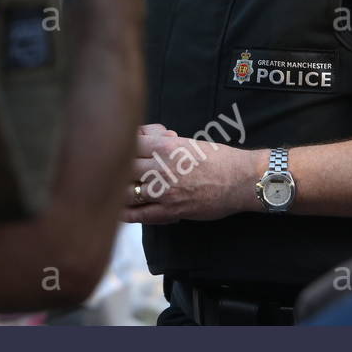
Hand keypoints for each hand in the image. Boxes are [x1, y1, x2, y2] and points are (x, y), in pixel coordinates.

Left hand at [122, 132, 257, 224]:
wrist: (241, 180)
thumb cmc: (218, 158)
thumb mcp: (188, 142)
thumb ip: (164, 140)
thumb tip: (147, 136)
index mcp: (165, 147)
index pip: (130, 144)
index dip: (122, 146)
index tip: (118, 149)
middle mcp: (161, 168)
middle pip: (123, 167)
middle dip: (116, 168)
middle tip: (110, 170)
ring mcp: (164, 191)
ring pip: (126, 192)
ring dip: (118, 191)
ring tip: (111, 191)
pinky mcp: (171, 211)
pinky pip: (140, 215)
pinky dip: (126, 214)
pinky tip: (118, 212)